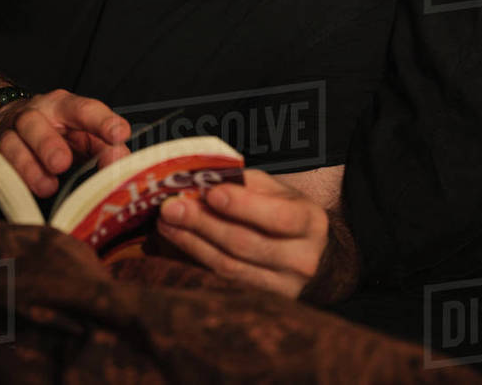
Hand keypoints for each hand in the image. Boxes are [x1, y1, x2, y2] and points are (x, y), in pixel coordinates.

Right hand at [0, 89, 130, 197]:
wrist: (12, 120)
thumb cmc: (59, 131)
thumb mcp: (85, 134)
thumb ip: (104, 147)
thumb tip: (120, 163)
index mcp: (64, 105)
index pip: (84, 109)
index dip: (102, 121)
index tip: (120, 135)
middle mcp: (35, 113)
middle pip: (36, 123)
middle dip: (48, 144)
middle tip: (63, 164)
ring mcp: (11, 131)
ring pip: (12, 144)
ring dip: (29, 167)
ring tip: (48, 186)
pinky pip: (1, 165)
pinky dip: (16, 178)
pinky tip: (29, 190)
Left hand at [155, 168, 328, 298]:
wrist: (314, 260)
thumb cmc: (290, 216)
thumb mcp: (281, 193)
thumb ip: (248, 183)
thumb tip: (206, 179)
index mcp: (309, 223)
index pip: (278, 217)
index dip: (243, 206)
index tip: (211, 193)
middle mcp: (300, 259)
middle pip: (245, 243)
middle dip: (204, 223)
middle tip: (172, 207)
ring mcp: (282, 287)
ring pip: (230, 266)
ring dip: (192, 242)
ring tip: (167, 223)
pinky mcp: (261, 302)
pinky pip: (224, 280)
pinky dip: (198, 258)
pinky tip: (180, 240)